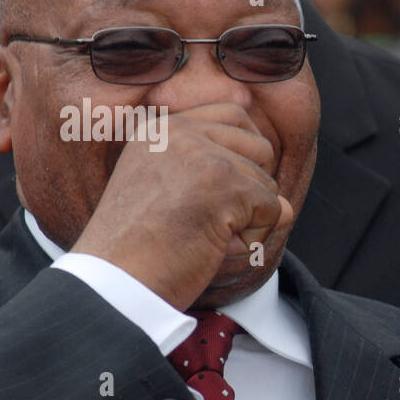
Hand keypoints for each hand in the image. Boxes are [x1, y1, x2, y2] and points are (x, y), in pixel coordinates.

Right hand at [72, 104, 292, 310]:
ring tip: (200, 237)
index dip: (244, 156)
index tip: (221, 192)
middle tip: (208, 220)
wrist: (113, 282)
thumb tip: (286, 206)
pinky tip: (211, 247)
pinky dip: (252, 239)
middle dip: (250, 191)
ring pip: (267, 184)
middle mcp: (180, 132)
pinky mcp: (224, 183)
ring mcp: (202, 155)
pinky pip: (272, 211)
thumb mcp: (173, 205)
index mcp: (160, 130)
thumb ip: (227, 188)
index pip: (233, 116)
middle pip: (259, 147)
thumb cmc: (137, 253)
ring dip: (248, 222)